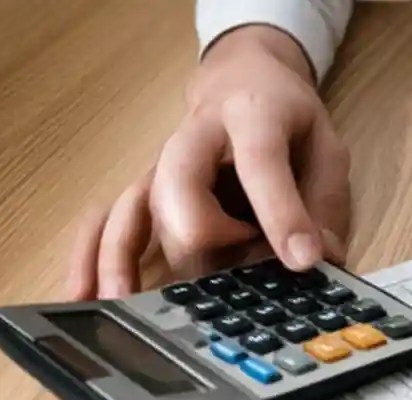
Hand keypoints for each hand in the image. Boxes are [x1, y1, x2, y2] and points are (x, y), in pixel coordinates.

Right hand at [68, 25, 349, 299]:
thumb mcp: (327, 150)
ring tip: (125, 306)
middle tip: (234, 281)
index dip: (281, 214)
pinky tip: (83, 292)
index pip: (259, 162)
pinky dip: (92, 254)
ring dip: (126, 258)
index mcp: (251, 116)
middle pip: (180, 189)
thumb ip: (324, 206)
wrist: (243, 80)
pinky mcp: (145, 187)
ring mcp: (162, 163)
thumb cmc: (288, 119)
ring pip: (134, 208)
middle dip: (202, 241)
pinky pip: (106, 218)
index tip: (301, 261)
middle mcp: (194, 136)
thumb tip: (321, 264)